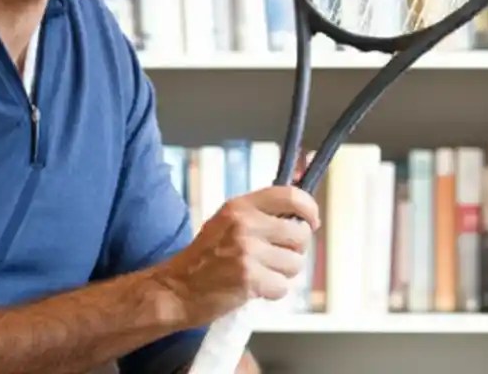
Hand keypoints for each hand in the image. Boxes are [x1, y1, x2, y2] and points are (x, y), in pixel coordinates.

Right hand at [156, 186, 320, 327]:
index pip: (290, 195)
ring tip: (259, 273)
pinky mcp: (249, 278)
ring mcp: (247, 251)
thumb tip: (300, 217)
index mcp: (240, 206)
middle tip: (275, 258)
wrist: (175, 289)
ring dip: (282, 273)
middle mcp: (245, 224)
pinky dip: (272, 292)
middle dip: (294, 250)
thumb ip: (259, 216)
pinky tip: (254, 288)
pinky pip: (282, 286)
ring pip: (295, 264)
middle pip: (299, 234)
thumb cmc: (204, 258)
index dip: (308, 209)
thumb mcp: (227, 222)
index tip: (311, 222)